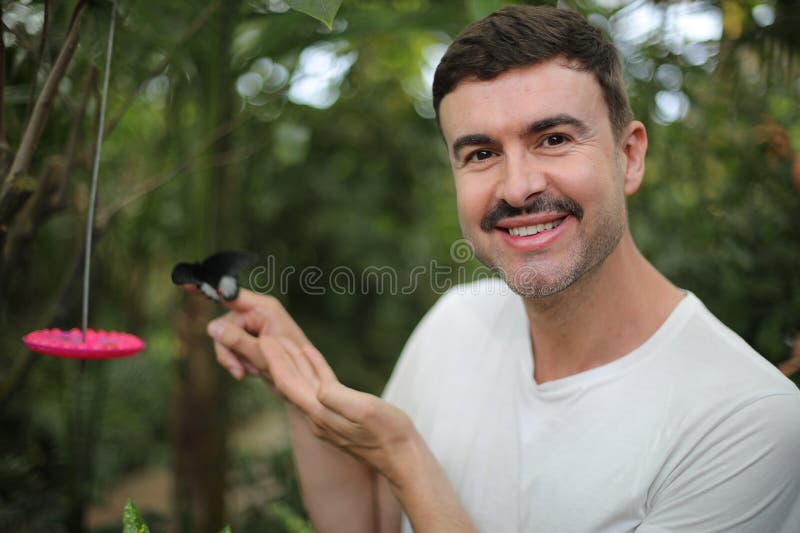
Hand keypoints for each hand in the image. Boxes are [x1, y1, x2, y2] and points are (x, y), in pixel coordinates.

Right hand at [180, 285, 308, 381]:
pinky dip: (237, 361)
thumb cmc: (294, 366)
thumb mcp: (264, 355)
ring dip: (234, 359)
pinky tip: (251, 372)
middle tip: (240, 372)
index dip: (207, 288)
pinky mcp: (249, 338)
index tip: (185, 283)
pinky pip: (230, 347)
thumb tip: (211, 327)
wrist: (304, 385)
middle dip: (229, 350)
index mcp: (264, 308)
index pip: (230, 294)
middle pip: (223, 325)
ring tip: (252, 372)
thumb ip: (237, 341)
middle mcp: (256, 312)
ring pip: (224, 339)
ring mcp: (252, 325)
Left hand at [262, 337, 419, 485]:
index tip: (264, 340)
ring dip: (293, 363)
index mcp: (320, 413)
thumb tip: (318, 387)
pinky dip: (313, 371)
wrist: (402, 458)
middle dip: (278, 360)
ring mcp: (327, 419)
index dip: (275, 360)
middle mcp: (318, 417)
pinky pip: (320, 388)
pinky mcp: (338, 418)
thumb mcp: (364, 410)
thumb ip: (337, 398)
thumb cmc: (388, 432)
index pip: (288, 383)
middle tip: (266, 337)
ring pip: (303, 385)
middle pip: (291, 383)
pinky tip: (311, 357)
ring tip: (285, 344)